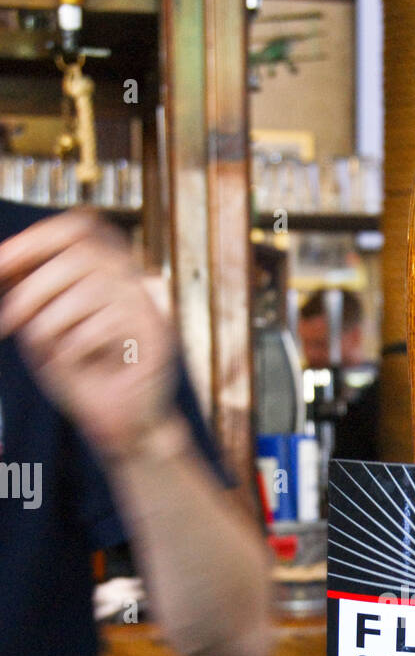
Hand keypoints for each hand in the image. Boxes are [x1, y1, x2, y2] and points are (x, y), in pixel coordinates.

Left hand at [0, 209, 177, 459]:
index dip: (36, 240)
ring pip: (87, 292)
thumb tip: (3, 260)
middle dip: (33, 289)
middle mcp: (135, 280)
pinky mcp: (157, 335)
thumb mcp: (45, 327)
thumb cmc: (84, 378)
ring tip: (52, 352)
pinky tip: (81, 363)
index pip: (78, 229)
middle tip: (9, 322)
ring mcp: (149, 307)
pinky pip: (102, 326)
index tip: (0, 262)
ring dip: (52, 324)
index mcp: (110, 270)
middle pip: (78, 257)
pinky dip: (77, 348)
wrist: (122, 426)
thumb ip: (30, 292)